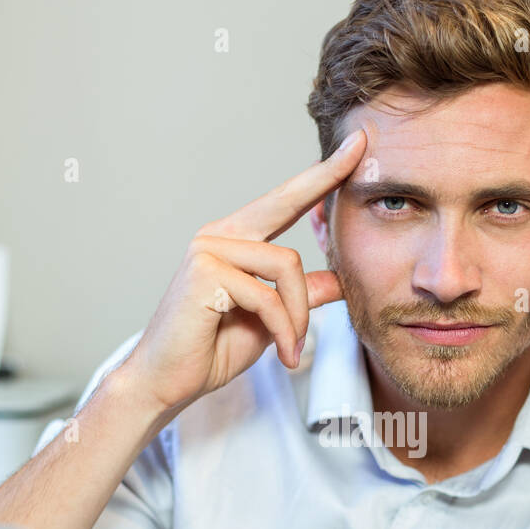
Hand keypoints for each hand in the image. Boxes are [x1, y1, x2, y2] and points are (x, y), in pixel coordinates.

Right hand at [120, 129, 366, 417]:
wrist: (167, 383)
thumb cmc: (211, 350)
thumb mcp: (271, 320)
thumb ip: (301, 295)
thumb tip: (339, 280)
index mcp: (233, 240)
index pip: (283, 201)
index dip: (319, 174)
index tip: (356, 145)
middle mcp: (218, 236)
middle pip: (288, 207)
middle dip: (325, 176)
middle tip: (363, 145)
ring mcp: (208, 250)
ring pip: (287, 267)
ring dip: (299, 316)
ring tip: (293, 349)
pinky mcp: (204, 273)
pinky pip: (268, 297)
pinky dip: (284, 330)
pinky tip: (283, 355)